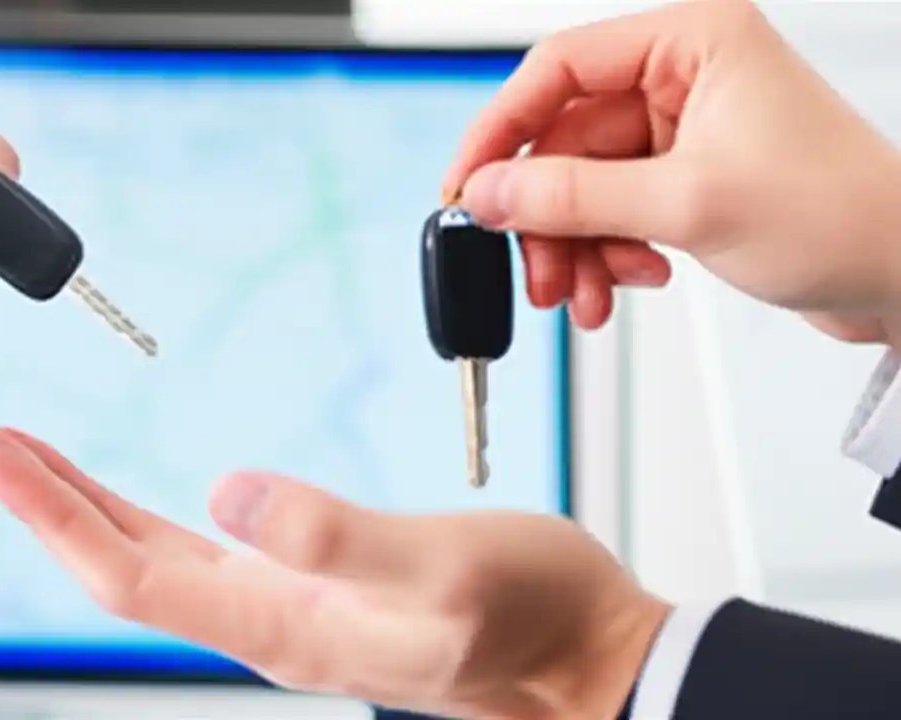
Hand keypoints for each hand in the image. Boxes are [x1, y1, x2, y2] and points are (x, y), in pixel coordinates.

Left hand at [0, 427, 668, 719]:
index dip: (49, 511)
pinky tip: (132, 502)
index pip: (126, 570)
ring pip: (151, 558)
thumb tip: (227, 494)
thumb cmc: (531, 617)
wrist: (585, 661)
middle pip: (118, 565)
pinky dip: (141, 516)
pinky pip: (195, 553)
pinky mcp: (311, 592)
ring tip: (30, 459)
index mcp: (277, 624)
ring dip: (83, 507)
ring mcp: (284, 611)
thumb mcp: (442, 571)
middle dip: (41, 501)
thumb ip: (335, 538)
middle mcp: (263, 625)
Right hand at [444, 0, 900, 343]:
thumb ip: (574, 197)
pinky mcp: (684, 177)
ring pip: (583, 184)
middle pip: (565, 139)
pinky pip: (611, 210)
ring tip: (586, 296)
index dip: (502, 128)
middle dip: (547, 216)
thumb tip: (490, 193)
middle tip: (538, 272)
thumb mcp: (688, 204)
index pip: (560, 68)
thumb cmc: (839, 215)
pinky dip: (608, 253)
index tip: (469, 186)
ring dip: (575, 245)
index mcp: (692, 42)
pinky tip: (631, 281)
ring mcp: (682, 130)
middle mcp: (682, 77)